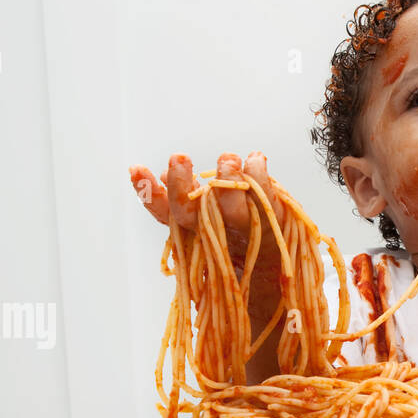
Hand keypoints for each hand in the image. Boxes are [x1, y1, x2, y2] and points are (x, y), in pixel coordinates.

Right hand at [128, 151, 282, 269]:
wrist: (280, 260)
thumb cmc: (237, 234)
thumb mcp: (206, 215)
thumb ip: (185, 197)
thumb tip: (163, 176)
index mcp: (193, 229)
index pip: (165, 212)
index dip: (149, 193)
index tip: (136, 169)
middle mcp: (214, 231)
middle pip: (191, 213)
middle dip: (181, 186)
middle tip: (179, 158)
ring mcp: (242, 226)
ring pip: (229, 207)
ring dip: (226, 179)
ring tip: (227, 159)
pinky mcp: (272, 219)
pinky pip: (264, 194)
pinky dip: (258, 172)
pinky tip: (255, 157)